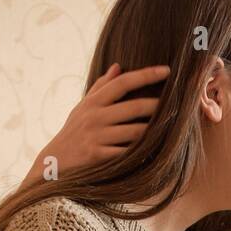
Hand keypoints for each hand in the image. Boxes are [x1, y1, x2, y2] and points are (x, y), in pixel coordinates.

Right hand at [22, 62, 168, 186]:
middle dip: (157, 105)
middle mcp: (95, 117)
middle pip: (134, 107)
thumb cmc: (72, 132)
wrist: (53, 163)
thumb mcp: (82, 108)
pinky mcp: (98, 157)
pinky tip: (156, 151)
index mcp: (94, 102)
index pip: (123, 82)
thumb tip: (118, 67)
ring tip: (171, 128)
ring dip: (154, 131)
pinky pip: (126, 153)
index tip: (167, 70)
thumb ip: (100, 88)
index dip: (146, 75)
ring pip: (134, 132)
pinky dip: (142, 152)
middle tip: (177, 103)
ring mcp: (96, 137)